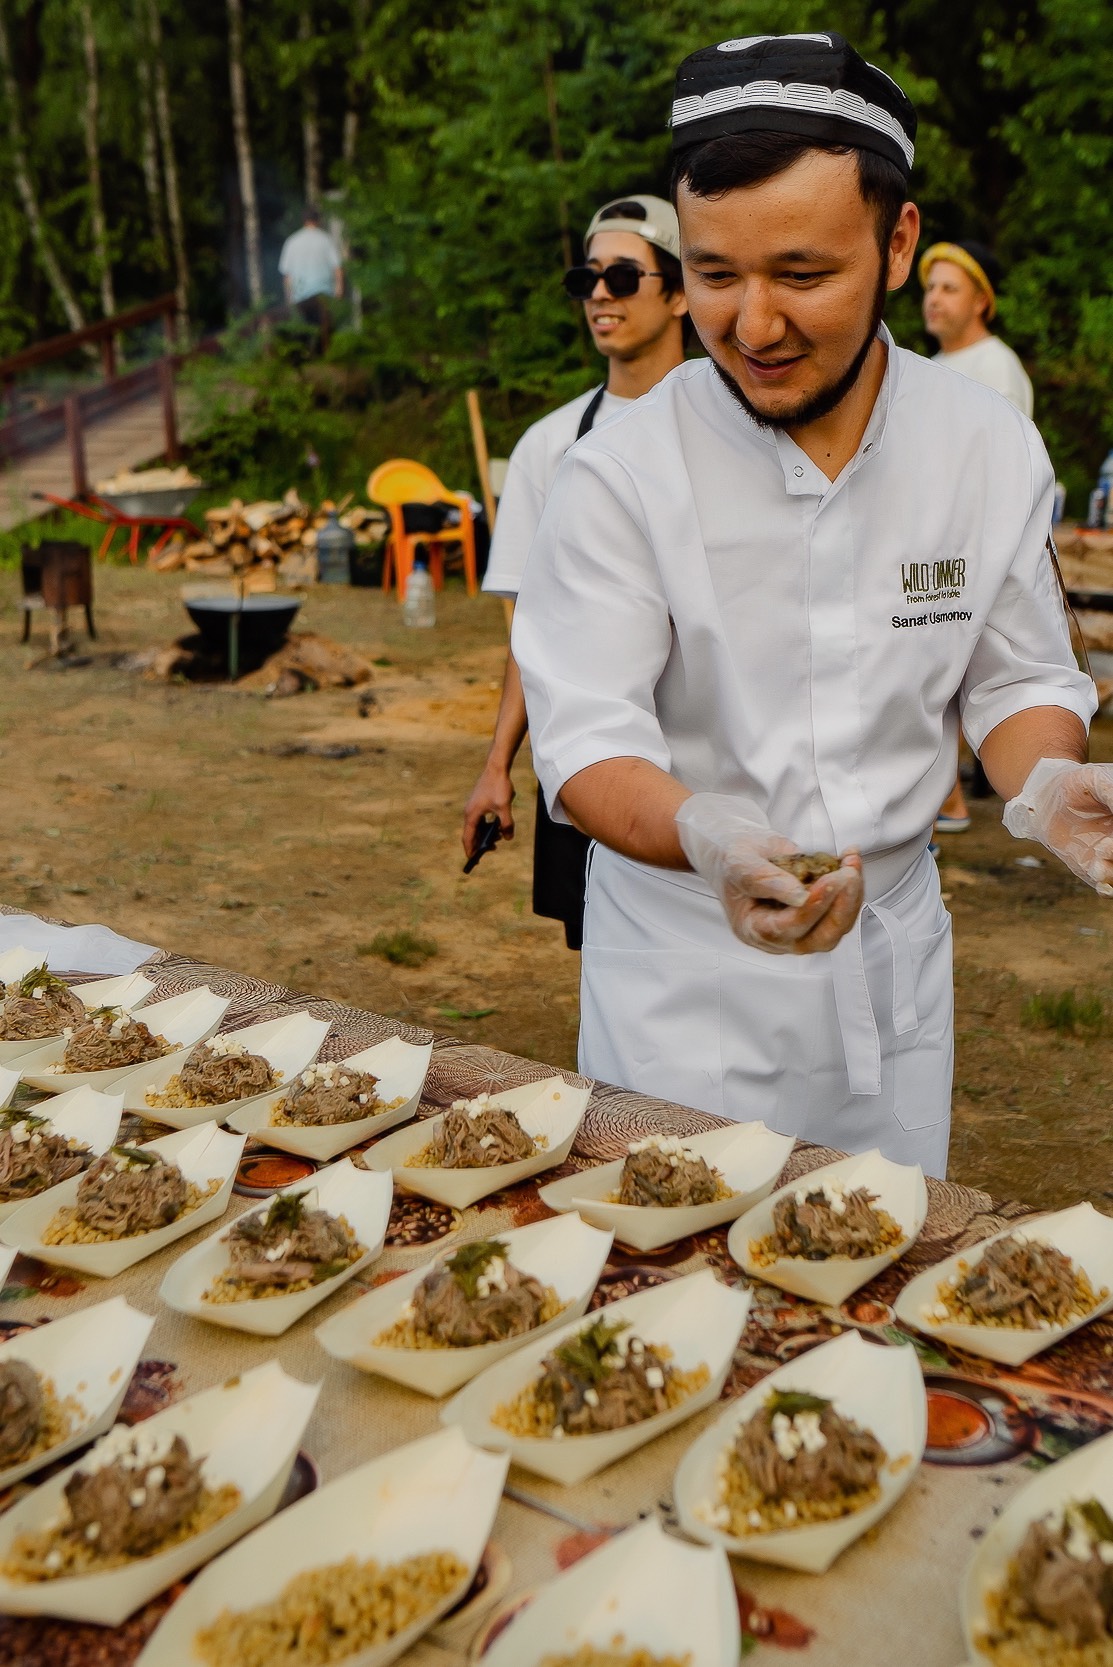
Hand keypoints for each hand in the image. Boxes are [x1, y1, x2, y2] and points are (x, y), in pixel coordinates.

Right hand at [462, 762, 514, 858]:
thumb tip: (507, 837)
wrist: (496, 768)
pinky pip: (481, 818)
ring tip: (499, 836)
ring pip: (477, 826)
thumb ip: (506, 824)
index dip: (470, 849)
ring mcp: (473, 807)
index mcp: (472, 815)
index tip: (473, 859)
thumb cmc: (499, 787)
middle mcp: (470, 812)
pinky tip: (498, 825)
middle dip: (480, 842)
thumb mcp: (504, 808)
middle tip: (492, 848)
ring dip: (486, 833)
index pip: (468, 837)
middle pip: (471, 833)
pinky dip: (487, 824)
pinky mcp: (479, 802)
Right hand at [676, 794, 863, 954]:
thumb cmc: (734, 859)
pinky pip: (843, 912)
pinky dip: (852, 888)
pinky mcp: (818, 918)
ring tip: (851, 862)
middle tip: (847, 873)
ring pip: (837, 928)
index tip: (828, 881)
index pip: (786, 928)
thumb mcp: (740, 863)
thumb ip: (764, 880)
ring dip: (851, 896)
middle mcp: (779, 937)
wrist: (741, 852)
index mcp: (753, 928)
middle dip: (840, 907)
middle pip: (819, 938)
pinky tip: (850, 863)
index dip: (810, 909)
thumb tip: (799, 896)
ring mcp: (801, 930)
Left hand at [1003, 758, 1112, 893]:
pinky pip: (1107, 888)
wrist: (1046, 797)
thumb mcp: (1097, 780)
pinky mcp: (1093, 869)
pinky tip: (1099, 877)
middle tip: (1106, 847)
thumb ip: (1112, 793)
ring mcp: (1112, 857)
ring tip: (1099, 860)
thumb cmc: (1077, 784)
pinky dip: (1108, 889)